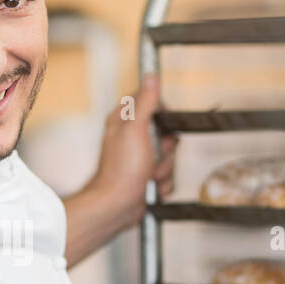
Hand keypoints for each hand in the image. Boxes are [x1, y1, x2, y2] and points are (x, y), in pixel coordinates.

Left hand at [89, 74, 177, 225]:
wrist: (116, 206)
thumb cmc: (122, 170)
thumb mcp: (136, 129)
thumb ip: (145, 103)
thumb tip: (150, 77)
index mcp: (123, 121)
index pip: (150, 104)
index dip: (162, 116)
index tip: (163, 126)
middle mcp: (130, 138)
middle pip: (165, 133)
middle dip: (166, 150)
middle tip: (155, 157)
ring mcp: (138, 158)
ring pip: (168, 156)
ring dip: (165, 170)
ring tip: (151, 177)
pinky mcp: (145, 176)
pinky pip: (167, 175)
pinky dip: (163, 183)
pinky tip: (152, 188)